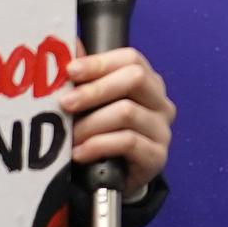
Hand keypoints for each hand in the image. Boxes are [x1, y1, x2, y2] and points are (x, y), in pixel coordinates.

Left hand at [59, 46, 174, 201]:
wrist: (115, 182)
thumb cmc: (104, 137)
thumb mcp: (93, 107)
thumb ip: (84, 78)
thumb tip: (68, 44)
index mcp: (147, 83)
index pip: (131, 59)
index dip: (99, 62)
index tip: (70, 71)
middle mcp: (160, 102)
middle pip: (135, 78)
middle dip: (95, 90)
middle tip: (65, 104)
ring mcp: (162, 129)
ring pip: (127, 112)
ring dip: (90, 125)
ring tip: (69, 138)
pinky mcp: (157, 156)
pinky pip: (128, 142)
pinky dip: (98, 145)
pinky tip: (80, 153)